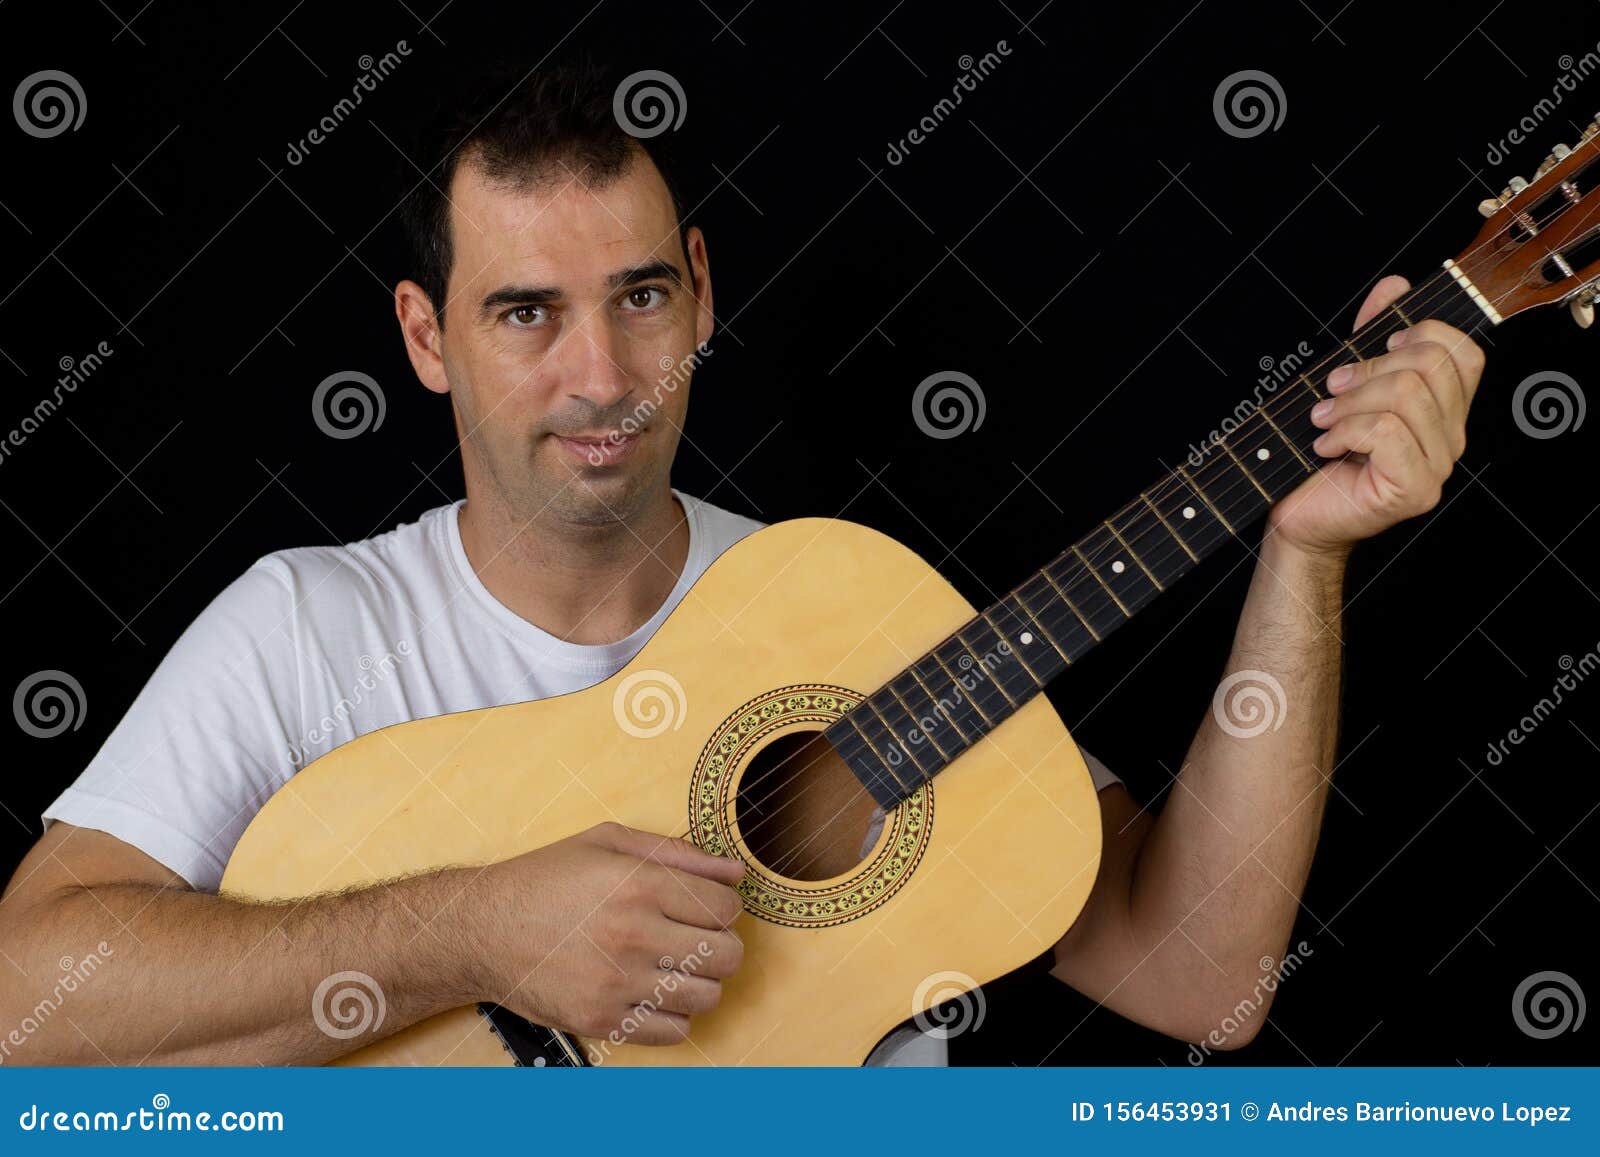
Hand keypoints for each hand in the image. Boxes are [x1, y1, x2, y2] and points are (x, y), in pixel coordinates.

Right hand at [475, 822, 744, 1045]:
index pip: (726, 908)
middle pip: (726, 956)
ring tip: (675, 968)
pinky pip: (674, 1031)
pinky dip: (674, 1015)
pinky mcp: (601, 1019)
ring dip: (700, 982)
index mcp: (640, 884)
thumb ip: (676, 852)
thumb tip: (734, 873)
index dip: (725, 909)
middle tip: (696, 941)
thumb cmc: (545, 879)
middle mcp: (633, 934)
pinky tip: (654, 993)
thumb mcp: (608, 842)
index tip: (707, 911)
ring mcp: (617, 982)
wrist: (482, 928)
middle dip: (721, 947)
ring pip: (707, 996)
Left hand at [1267, 274, 1483, 556]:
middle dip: (1369, 368)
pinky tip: (1325, 447)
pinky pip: (1387, 433)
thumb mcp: (1344, 385)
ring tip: (1322, 421)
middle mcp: (1451, 439)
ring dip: (1350, 402)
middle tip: (1331, 390)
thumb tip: (1395, 285)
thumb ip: (1370, 338)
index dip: (1424, 334)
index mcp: (1443, 412)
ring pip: (1407, 396)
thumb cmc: (1318, 454)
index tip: (1378, 347)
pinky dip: (1346, 431)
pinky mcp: (1415, 491)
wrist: (1296, 515)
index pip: (1465, 353)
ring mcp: (1438, 468)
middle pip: (1430, 367)